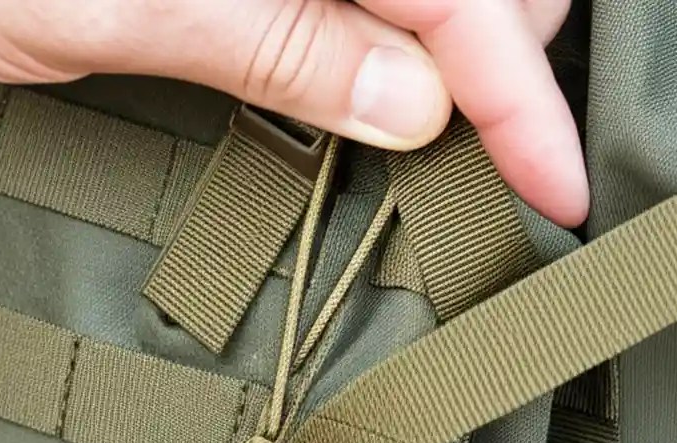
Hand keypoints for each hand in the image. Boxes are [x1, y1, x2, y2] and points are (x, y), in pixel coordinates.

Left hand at [0, 0, 587, 225]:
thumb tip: (420, 106)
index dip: (526, 105)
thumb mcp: (120, 11)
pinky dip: (396, 39)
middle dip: (504, 71)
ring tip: (432, 132)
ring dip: (458, 55)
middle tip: (492, 169)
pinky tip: (370, 83)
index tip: (556, 189)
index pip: (470, 5)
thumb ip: (283, 45)